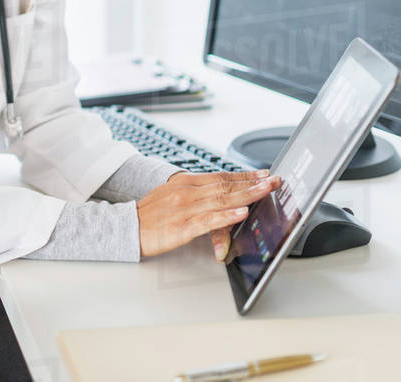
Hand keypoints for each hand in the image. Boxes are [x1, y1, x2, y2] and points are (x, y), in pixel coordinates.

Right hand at [136, 170, 280, 260]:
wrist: (126, 227)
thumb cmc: (149, 214)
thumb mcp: (171, 195)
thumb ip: (194, 193)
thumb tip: (216, 192)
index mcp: (185, 182)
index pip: (221, 176)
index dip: (244, 175)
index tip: (263, 174)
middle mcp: (187, 191)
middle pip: (226, 185)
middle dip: (253, 183)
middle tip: (274, 180)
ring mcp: (185, 208)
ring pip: (222, 199)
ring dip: (247, 194)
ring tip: (265, 191)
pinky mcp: (183, 226)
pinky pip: (209, 220)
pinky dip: (227, 215)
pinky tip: (241, 212)